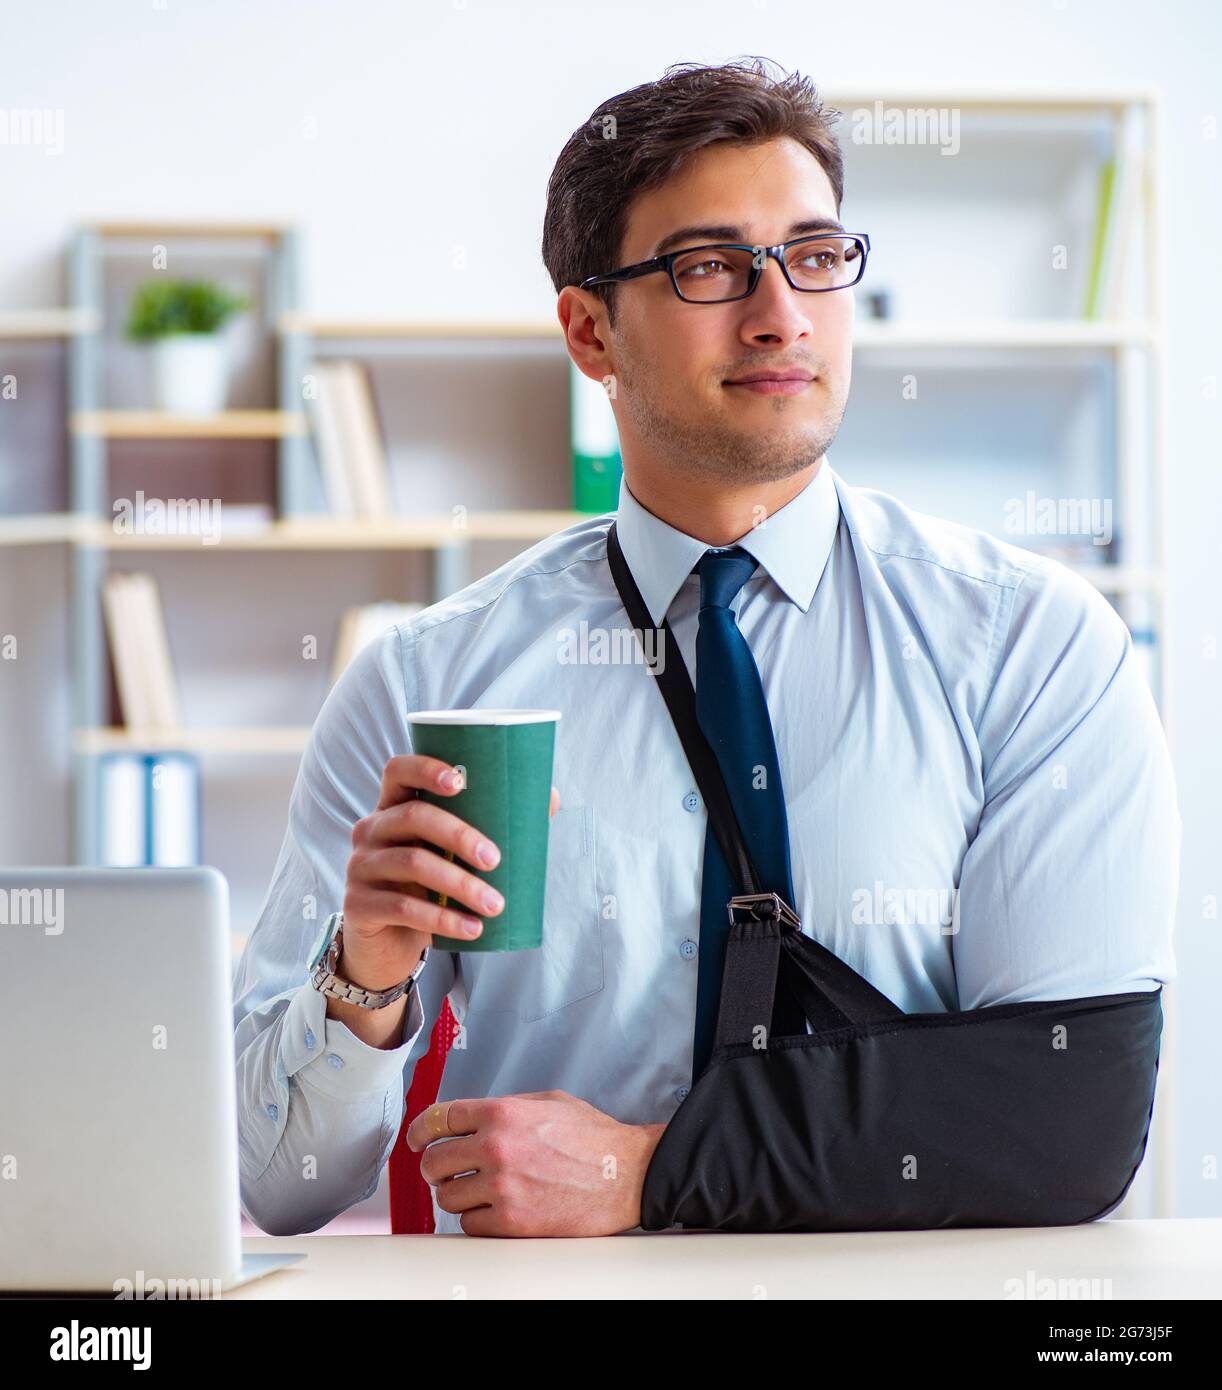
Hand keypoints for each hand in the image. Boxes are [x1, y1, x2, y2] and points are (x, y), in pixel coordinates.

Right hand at [343, 754, 559, 991]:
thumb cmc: (429, 888)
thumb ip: (489, 827)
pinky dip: (444, 920)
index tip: (460, 783)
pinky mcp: (359, 906)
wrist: (388, 945)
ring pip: (413, 864)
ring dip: (461, 885)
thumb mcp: (450, 856)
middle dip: (460, 835)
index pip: (398, 771)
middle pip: (413, 817)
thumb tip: (550, 798)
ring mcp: (360, 867)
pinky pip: (404, 908)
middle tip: (496, 859)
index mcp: (393, 807)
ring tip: (495, 904)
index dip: (426, 769)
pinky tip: (473, 930)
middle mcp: (371, 830)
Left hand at [406, 1090, 665, 1236]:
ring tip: (478, 1192)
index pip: (438, 1119)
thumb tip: (469, 1119)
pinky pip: (469, 1225)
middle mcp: (496, 1148)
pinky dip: (477, 1220)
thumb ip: (505, 1107)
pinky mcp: (512, 1222)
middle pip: (434, 1161)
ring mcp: (502, 1187)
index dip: (421, 1130)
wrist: (628, 1174)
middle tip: (445, 1171)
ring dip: (457, 1196)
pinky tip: (496, 1210)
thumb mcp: (547, 1102)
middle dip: (436, 1167)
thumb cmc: (593, 1138)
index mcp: (502, 1113)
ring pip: (447, 1197)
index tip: (417, 1140)